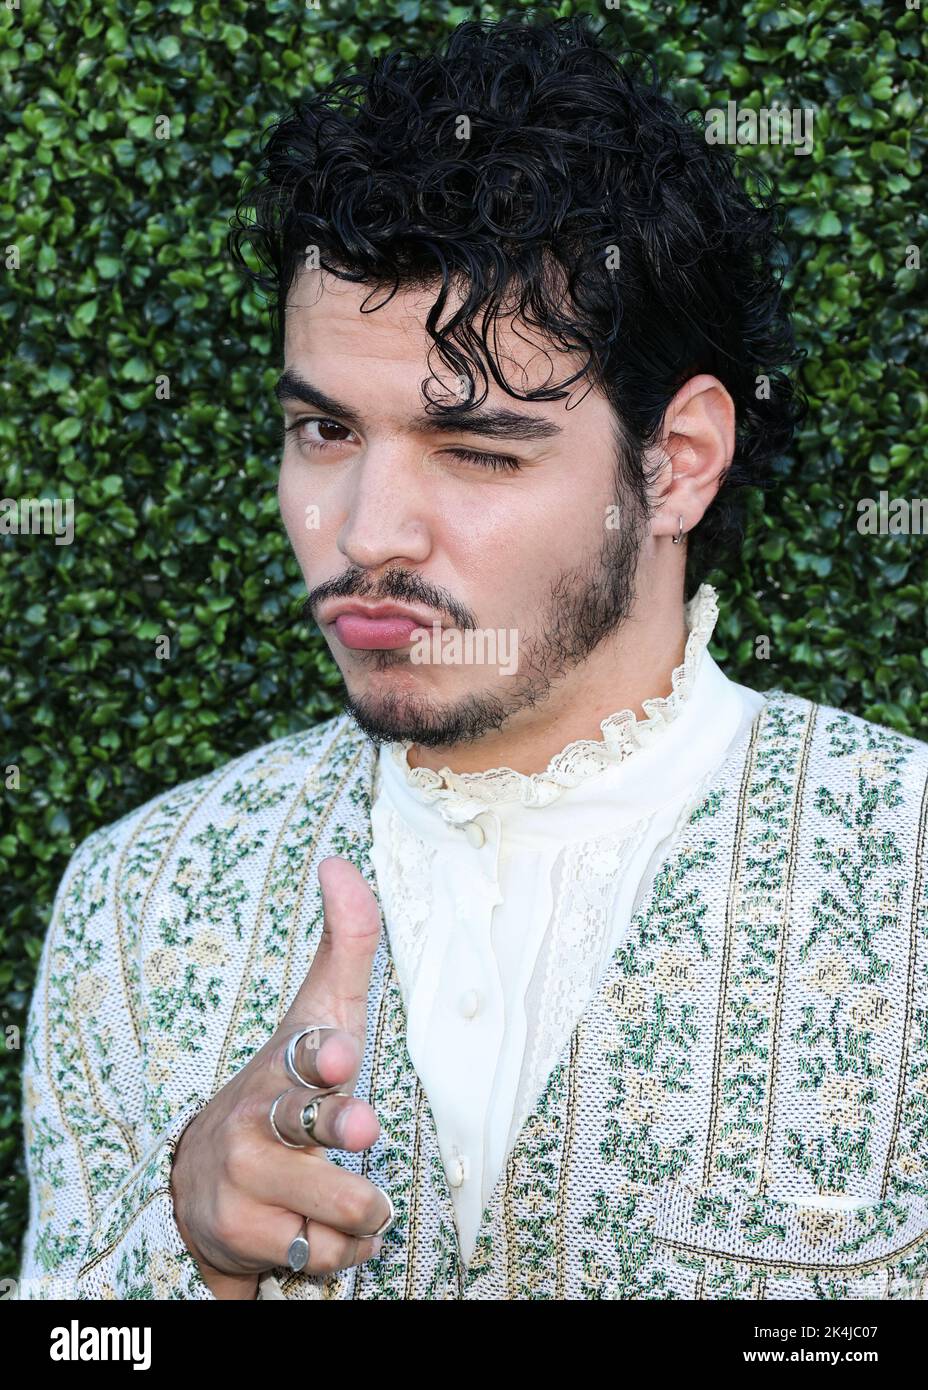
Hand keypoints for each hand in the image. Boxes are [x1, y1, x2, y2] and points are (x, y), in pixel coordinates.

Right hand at [170, 856, 388, 1299]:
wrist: (210, 1177)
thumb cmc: (290, 1083)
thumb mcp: (321, 1015)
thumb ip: (347, 943)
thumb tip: (340, 861)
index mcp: (285, 1065)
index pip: (304, 1057)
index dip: (325, 1062)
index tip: (342, 1058)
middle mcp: (256, 1121)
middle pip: (315, 1136)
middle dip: (343, 1140)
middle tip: (361, 1132)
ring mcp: (242, 1182)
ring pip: (344, 1209)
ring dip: (361, 1211)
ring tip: (347, 1193)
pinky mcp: (238, 1240)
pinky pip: (328, 1256)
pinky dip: (339, 1250)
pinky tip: (318, 1228)